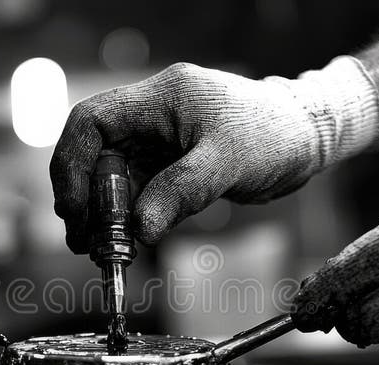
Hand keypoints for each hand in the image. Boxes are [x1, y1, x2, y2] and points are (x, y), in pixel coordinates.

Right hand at [50, 57, 378, 251]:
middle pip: (94, 156)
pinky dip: (126, 220)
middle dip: (85, 200)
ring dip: (102, 216)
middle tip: (87, 241)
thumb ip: (180, 193)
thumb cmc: (274, 133)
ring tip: (101, 251)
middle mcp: (150, 119)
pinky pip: (135, 194)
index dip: (72, 164)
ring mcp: (157, 144)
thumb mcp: (227, 162)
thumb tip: (139, 231)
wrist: (307, 137)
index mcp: (158, 99)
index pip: (91, 122)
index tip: (75, 207)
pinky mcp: (169, 168)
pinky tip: (125, 244)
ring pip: (111, 180)